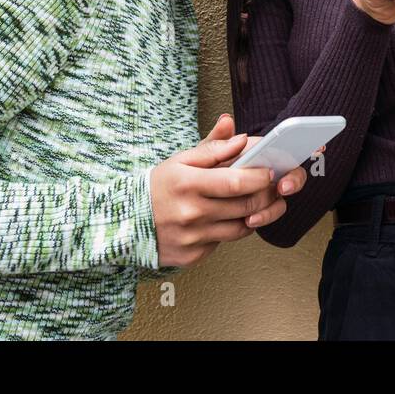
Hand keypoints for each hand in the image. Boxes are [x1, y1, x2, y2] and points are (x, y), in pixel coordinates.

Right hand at [149, 115, 292, 266]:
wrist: (125, 221)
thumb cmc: (157, 186)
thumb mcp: (181, 160)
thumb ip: (214, 147)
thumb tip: (242, 137)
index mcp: (188, 183)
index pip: (236, 182)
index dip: (259, 177)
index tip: (268, 171)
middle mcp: (191, 213)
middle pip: (245, 207)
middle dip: (264, 196)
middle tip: (268, 187)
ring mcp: (192, 237)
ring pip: (240, 228)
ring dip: (251, 215)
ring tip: (248, 202)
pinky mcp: (193, 256)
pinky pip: (223, 243)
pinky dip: (229, 230)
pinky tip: (223, 218)